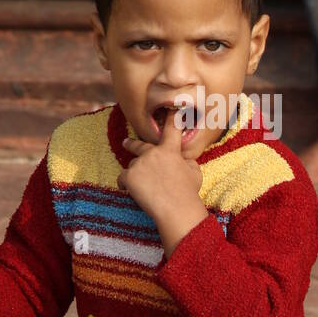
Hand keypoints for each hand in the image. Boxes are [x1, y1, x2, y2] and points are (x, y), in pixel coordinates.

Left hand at [117, 111, 203, 228]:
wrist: (177, 209)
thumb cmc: (188, 193)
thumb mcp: (194, 172)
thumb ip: (186, 161)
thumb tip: (183, 160)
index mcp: (170, 150)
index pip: (171, 128)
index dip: (171, 116)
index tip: (171, 107)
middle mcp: (153, 152)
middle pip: (139, 145)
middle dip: (131, 144)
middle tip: (126, 142)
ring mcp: (140, 163)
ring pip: (133, 166)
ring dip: (137, 176)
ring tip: (147, 190)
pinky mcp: (129, 175)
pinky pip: (123, 179)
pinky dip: (126, 186)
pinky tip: (136, 193)